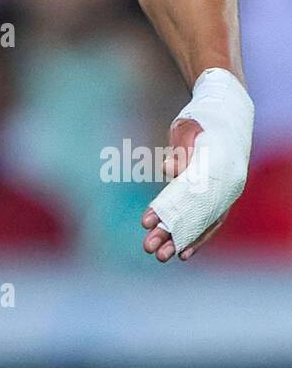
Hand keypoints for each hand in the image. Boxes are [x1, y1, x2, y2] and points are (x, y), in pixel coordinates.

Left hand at [141, 116, 227, 262]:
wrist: (220, 112)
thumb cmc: (204, 120)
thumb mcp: (190, 128)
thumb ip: (182, 150)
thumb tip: (169, 170)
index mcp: (217, 169)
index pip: (188, 195)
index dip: (168, 210)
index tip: (146, 222)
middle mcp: (219, 185)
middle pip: (193, 215)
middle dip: (170, 232)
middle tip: (149, 248)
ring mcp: (216, 191)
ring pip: (197, 221)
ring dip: (178, 238)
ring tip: (157, 255)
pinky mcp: (208, 194)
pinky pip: (204, 219)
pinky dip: (194, 235)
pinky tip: (182, 252)